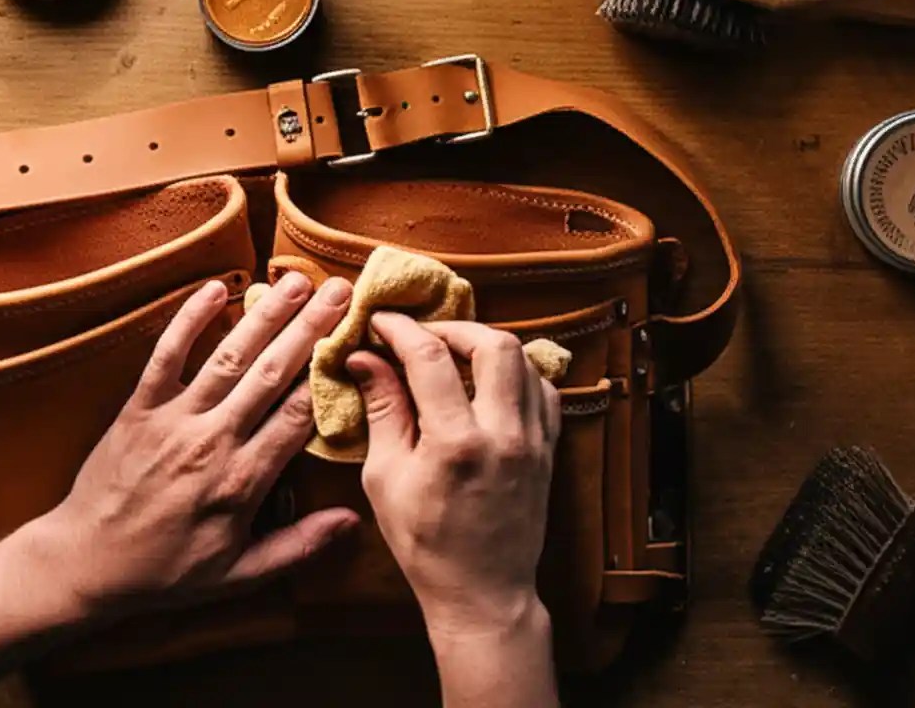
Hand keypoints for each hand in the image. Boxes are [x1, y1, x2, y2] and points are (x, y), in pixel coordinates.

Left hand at [34, 272, 358, 623]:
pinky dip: (188, 320)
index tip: (356, 342)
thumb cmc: (165, 573)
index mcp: (242, 482)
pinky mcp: (138, 408)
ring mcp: (173, 420)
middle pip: (271, 375)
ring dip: (264, 315)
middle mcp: (211, 442)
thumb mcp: (238, 574)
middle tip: (340, 291)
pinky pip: (165, 356)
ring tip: (295, 280)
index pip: (298, 416)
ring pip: (228, 357)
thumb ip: (298, 546)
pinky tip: (214, 288)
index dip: (328, 376)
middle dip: (309, 329)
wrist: (86, 563)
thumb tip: (352, 521)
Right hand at [347, 314, 560, 634]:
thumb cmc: (424, 544)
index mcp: (456, 442)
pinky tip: (488, 384)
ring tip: (454, 356)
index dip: (401, 329)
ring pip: (525, 361)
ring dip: (486, 346)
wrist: (482, 592)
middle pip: (494, 343)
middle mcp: (504, 434)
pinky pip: (543, 390)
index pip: (430, 357)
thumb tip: (365, 359)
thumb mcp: (385, 478)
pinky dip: (516, 374)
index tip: (380, 322)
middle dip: (453, 328)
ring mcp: (534, 441)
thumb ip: (382, 410)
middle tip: (422, 336)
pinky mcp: (549, 450)